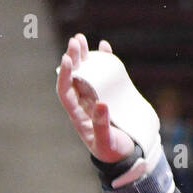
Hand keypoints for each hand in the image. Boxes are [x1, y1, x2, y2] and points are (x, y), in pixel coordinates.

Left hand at [56, 33, 135, 163]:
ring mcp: (97, 96)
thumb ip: (102, 126)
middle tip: (75, 40)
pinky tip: (104, 45)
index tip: (67, 59)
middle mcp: (84, 103)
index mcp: (78, 115)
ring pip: (87, 72)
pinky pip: (105, 73)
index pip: (66, 92)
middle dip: (73, 58)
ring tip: (81, 38)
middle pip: (74, 77)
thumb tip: (101, 103)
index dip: (64, 75)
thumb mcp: (107, 143)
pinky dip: (104, 60)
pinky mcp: (112, 93)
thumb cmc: (113, 152)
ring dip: (83, 56)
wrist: (128, 154)